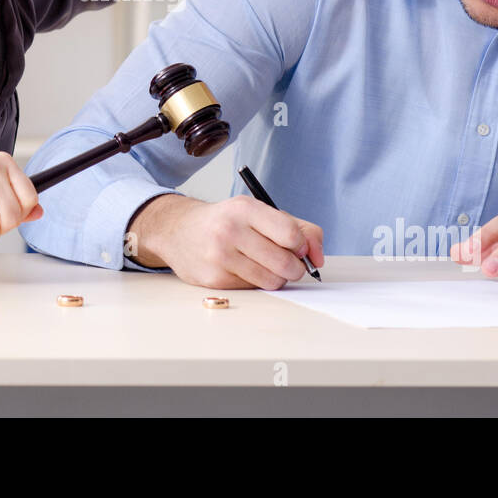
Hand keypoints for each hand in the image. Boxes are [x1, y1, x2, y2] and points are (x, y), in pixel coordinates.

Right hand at [128, 195, 324, 289]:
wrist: (179, 230)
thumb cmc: (226, 221)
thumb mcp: (258, 212)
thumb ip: (297, 228)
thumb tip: (318, 256)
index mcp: (245, 209)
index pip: (290, 234)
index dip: (302, 246)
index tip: (299, 248)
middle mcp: (230, 231)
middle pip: (284, 262)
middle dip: (295, 268)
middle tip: (290, 264)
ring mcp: (220, 257)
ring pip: (271, 281)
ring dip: (277, 278)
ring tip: (267, 266)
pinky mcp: (213, 279)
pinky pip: (253, 288)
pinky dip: (256, 282)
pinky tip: (245, 270)